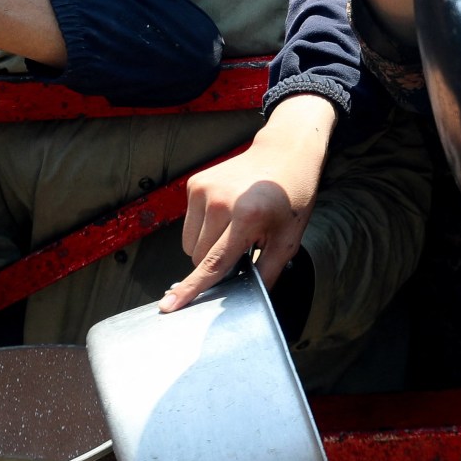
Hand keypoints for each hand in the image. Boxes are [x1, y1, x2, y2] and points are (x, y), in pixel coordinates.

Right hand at [159, 95, 334, 311]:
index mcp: (246, 217)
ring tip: (235, 227)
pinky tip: (226, 214)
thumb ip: (268, 272)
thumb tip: (251, 299)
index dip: (192, 289)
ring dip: (206, 246)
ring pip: (188, 243)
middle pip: (197, 257)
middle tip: (243, 245)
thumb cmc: (291, 197)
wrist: (285, 154)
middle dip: (215, 262)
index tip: (169, 306)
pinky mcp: (194, 184)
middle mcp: (219, 202)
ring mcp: (203, 190)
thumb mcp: (289, 239)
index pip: (213, 263)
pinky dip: (203, 228)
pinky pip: (188, 224)